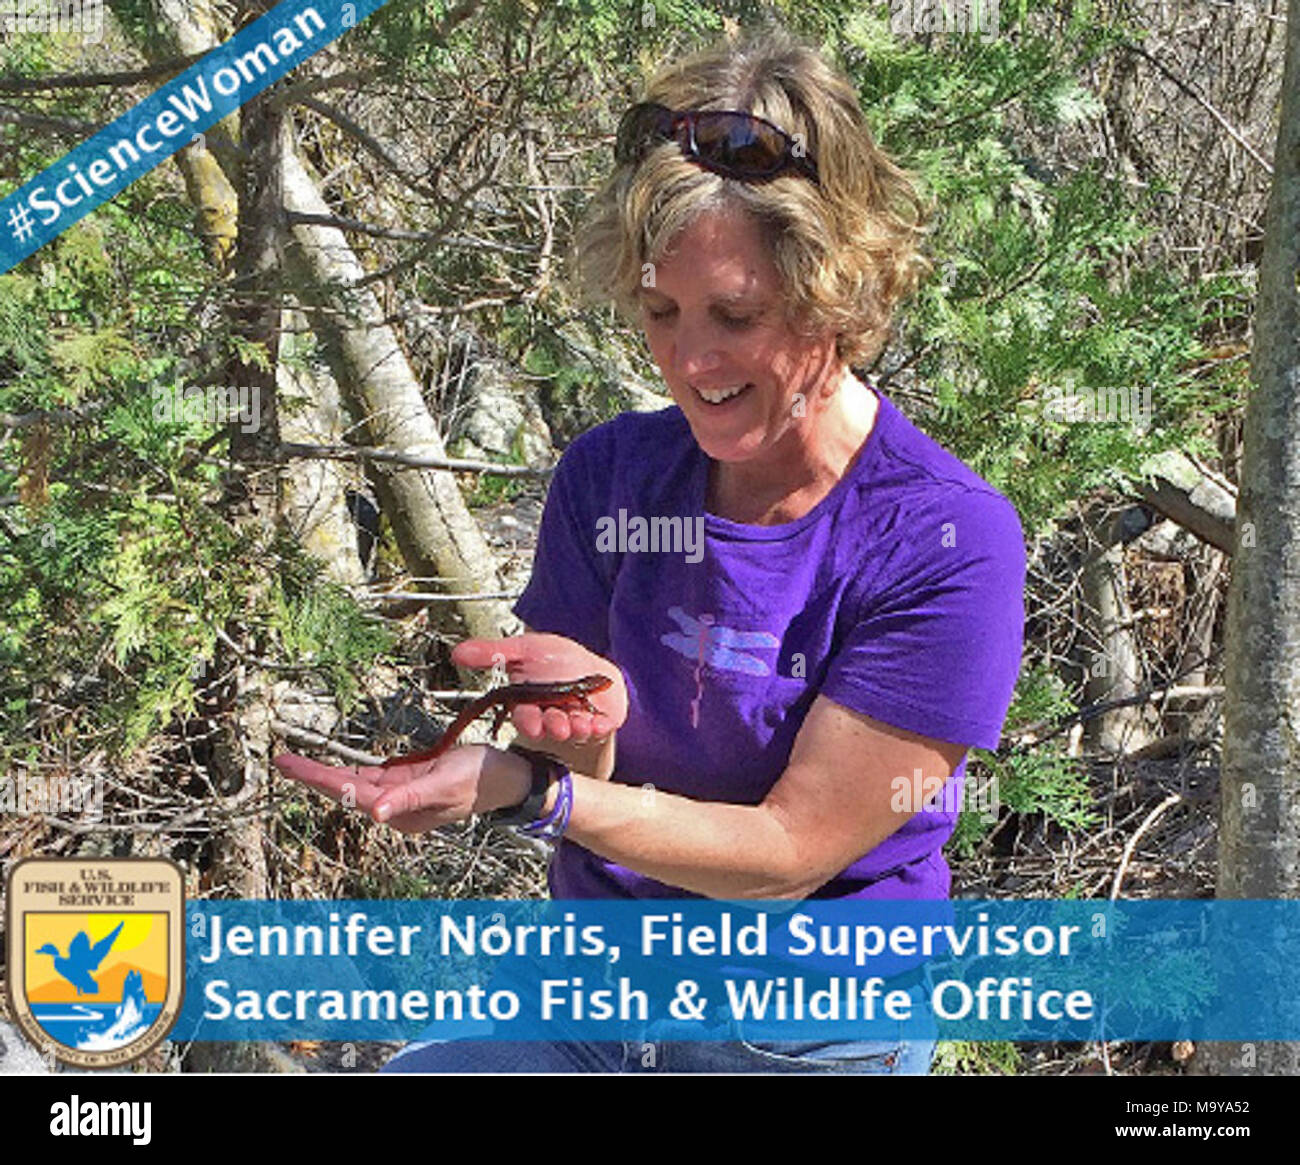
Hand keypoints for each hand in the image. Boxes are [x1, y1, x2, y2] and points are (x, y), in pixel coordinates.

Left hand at [272, 744, 529, 833]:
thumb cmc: (481, 778)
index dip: (318, 778)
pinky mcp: (409, 781)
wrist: (509, 776)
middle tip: (281, 760)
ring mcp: (402, 794)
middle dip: (313, 775)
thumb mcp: (446, 783)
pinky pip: (373, 776)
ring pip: (355, 783)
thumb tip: (376, 813)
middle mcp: (396, 807)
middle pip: (346, 789)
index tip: (289, 765)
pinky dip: (351, 769)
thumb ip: (409, 797)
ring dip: (328, 772)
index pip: (350, 792)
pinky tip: (334, 765)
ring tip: (297, 761)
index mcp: (402, 811)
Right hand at [453, 632, 627, 746]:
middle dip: (553, 726)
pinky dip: (598, 726)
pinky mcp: (596, 724)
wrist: (593, 669)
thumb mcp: (525, 649)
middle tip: (559, 724)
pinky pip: (597, 729)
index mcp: (528, 702)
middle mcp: (548, 716)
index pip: (522, 715)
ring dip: (575, 728)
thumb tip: (456, 652)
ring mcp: (572, 723)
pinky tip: (599, 720)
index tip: (531, 720)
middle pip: (547, 727)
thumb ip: (493, 653)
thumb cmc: (557, 660)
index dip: (527, 720)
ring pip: (571, 731)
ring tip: (580, 722)